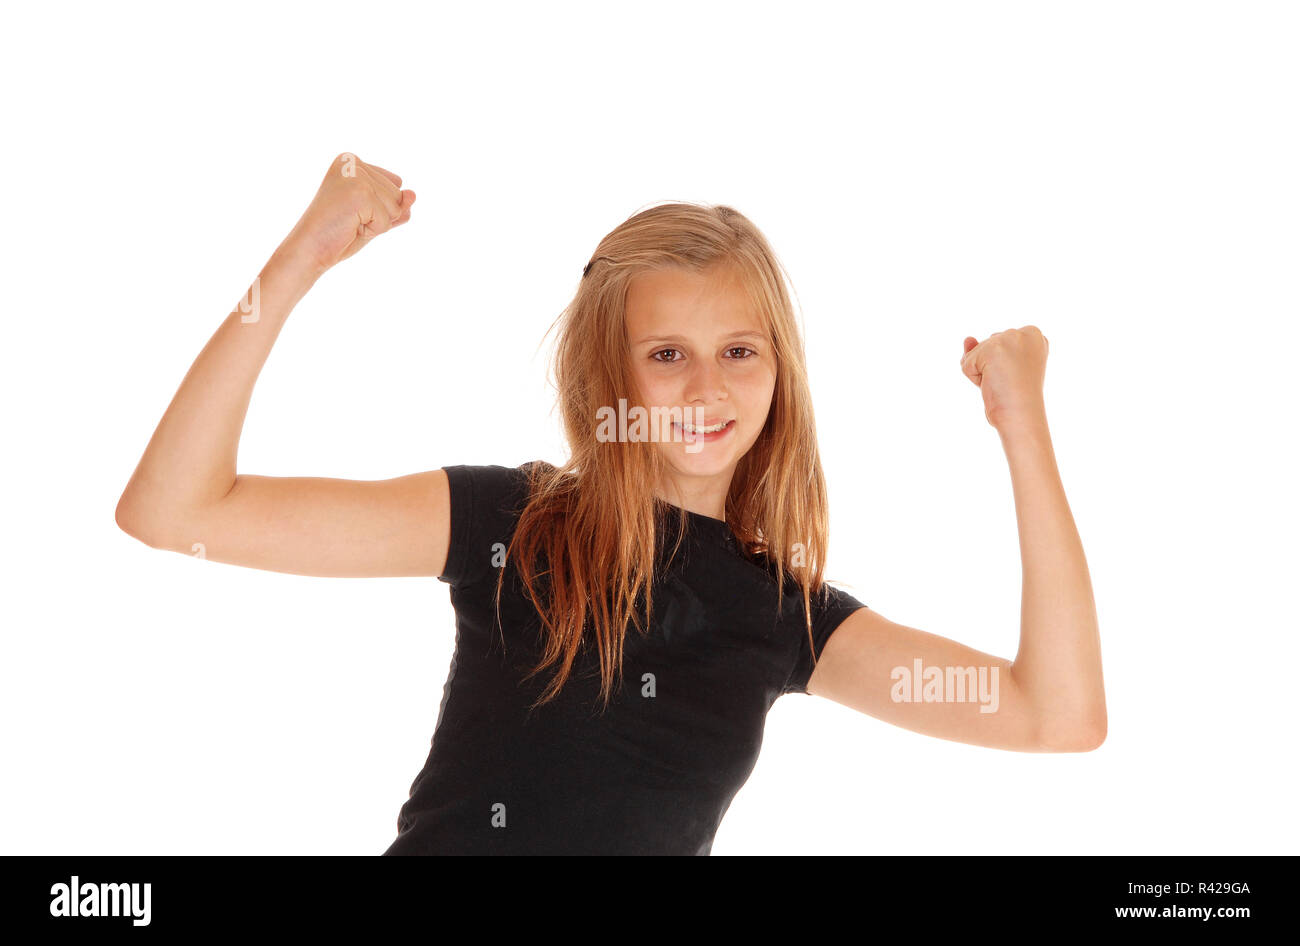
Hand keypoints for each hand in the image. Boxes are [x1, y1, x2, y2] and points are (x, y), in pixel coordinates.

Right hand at [280, 152, 415, 276]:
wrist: (310, 249)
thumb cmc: (338, 233)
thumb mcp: (373, 216)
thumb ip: (397, 205)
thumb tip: (413, 195)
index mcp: (352, 160)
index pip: (395, 185)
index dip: (380, 208)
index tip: (350, 211)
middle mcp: (352, 162)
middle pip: (398, 195)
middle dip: (380, 216)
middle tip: (349, 219)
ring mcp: (356, 175)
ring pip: (395, 207)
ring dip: (376, 223)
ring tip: (349, 222)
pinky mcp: (360, 193)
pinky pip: (387, 220)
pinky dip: (373, 231)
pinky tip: (350, 226)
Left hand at [960, 325, 1048, 430]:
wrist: (1022, 416)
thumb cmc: (1016, 396)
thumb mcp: (1002, 367)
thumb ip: (983, 347)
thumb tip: (967, 339)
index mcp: (1034, 335)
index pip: (999, 342)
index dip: (1001, 363)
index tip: (1016, 375)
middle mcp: (1025, 333)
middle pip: (987, 345)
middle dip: (990, 366)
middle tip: (1009, 381)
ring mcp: (1008, 339)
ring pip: (975, 353)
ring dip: (982, 373)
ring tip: (1002, 383)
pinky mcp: (991, 350)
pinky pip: (966, 364)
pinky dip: (973, 378)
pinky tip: (992, 384)